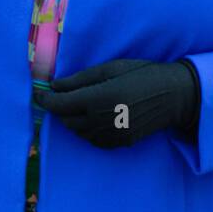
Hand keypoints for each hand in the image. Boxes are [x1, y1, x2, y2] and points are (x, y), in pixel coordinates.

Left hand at [33, 57, 199, 148]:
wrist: (174, 96)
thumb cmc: (143, 74)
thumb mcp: (112, 68)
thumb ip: (81, 79)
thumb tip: (54, 85)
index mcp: (99, 98)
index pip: (61, 104)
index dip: (46, 99)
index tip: (39, 94)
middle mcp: (101, 120)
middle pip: (66, 120)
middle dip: (60, 108)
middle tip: (61, 96)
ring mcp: (110, 135)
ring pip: (78, 132)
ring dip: (72, 120)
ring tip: (79, 105)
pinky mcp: (119, 143)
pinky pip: (92, 140)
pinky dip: (86, 130)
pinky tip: (94, 117)